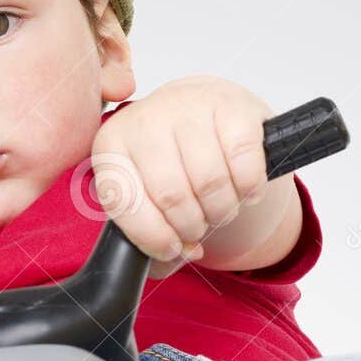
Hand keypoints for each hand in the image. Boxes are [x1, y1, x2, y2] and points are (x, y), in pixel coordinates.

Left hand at [91, 76, 289, 276]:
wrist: (207, 113)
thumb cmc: (173, 159)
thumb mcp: (147, 192)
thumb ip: (150, 234)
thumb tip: (177, 255)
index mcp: (111, 145)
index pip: (126, 203)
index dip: (153, 238)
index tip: (173, 248)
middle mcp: (144, 119)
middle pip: (171, 196)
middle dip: (192, 225)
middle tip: (201, 224)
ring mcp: (188, 106)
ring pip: (210, 182)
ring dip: (223, 210)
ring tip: (222, 207)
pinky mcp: (231, 105)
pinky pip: (244, 162)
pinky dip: (250, 188)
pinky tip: (246, 189)